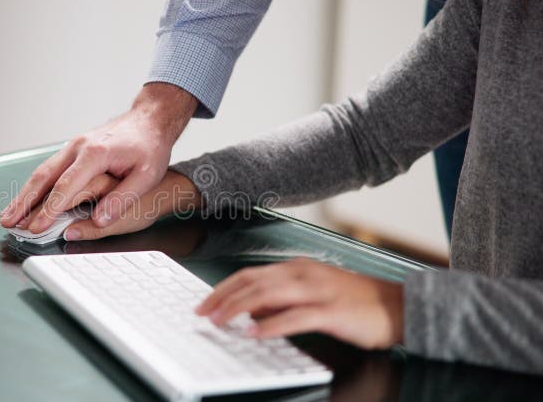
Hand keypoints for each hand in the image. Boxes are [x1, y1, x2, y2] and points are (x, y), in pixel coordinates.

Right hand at [0, 83, 197, 232]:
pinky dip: (35, 186)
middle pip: (44, 177)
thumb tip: (99, 221)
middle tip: (7, 222)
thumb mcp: (147, 175)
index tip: (37, 227)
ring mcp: (73, 146)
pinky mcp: (73, 149)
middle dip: (24, 202)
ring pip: (42, 172)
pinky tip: (26, 199)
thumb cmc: (150, 147)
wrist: (149, 119)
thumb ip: (122, 198)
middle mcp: (78, 147)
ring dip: (24, 194)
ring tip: (9, 215)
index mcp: (95, 153)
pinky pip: (49, 168)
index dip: (50, 209)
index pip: (66, 186)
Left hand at [195, 258, 403, 349]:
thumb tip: (251, 309)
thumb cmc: (356, 301)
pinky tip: (254, 332)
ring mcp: (318, 291)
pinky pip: (294, 317)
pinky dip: (270, 325)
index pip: (250, 274)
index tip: (205, 302)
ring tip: (220, 321)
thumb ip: (282, 299)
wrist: (399, 306)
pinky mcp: (332, 312)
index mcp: (297, 268)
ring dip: (239, 308)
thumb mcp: (313, 293)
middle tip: (203, 313)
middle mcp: (304, 274)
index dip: (224, 288)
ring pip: (267, 294)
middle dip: (223, 298)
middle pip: (252, 281)